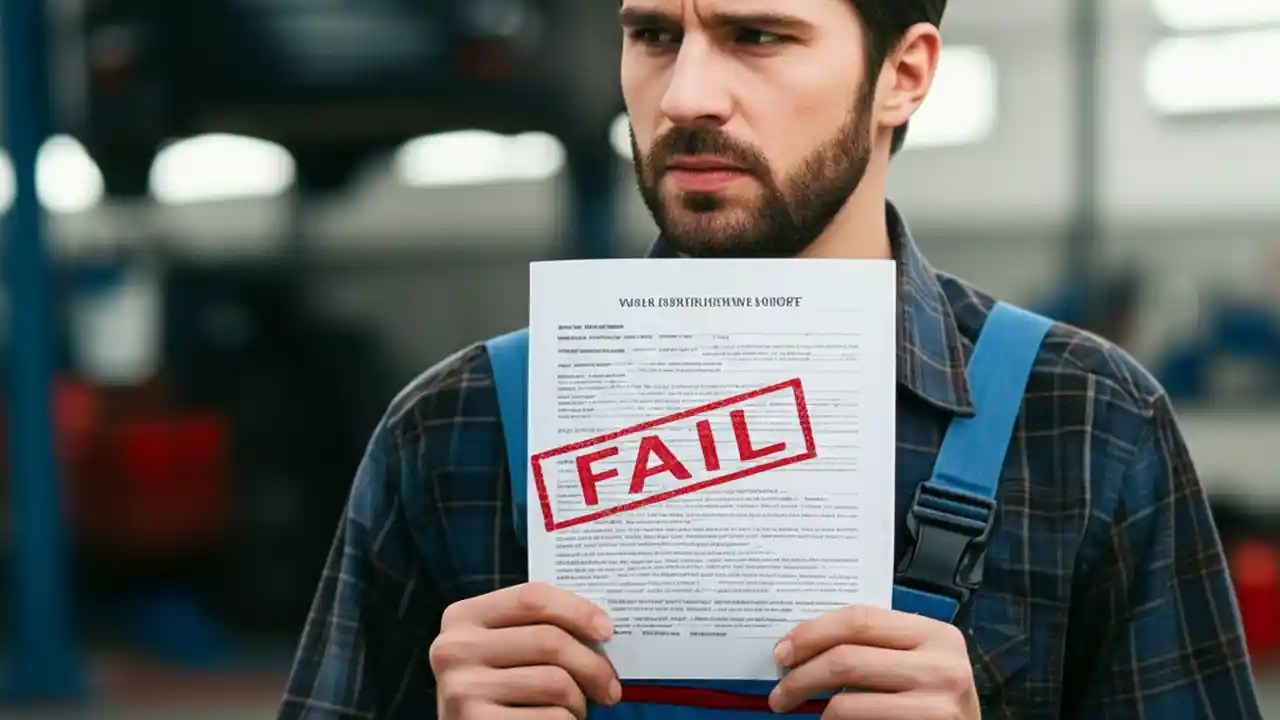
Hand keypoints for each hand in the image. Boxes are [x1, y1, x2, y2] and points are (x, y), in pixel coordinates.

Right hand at [429, 582, 621, 719]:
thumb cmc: (496, 687)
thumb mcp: (503, 647)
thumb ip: (536, 628)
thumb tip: (600, 628)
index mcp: (464, 617)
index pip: (532, 597)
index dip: (578, 610)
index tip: (607, 630)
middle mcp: (455, 649)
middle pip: (549, 641)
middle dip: (593, 666)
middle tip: (610, 687)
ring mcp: (463, 688)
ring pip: (555, 682)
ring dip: (580, 700)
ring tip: (578, 708)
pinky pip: (551, 718)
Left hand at [768, 605, 979, 718]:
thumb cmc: (933, 699)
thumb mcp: (916, 661)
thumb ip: (877, 645)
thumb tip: (802, 643)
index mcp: (935, 634)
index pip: (859, 619)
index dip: (812, 632)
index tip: (783, 650)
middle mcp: (941, 665)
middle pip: (846, 658)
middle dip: (800, 674)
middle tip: (779, 691)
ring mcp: (937, 704)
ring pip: (846, 701)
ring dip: (809, 704)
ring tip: (794, 708)